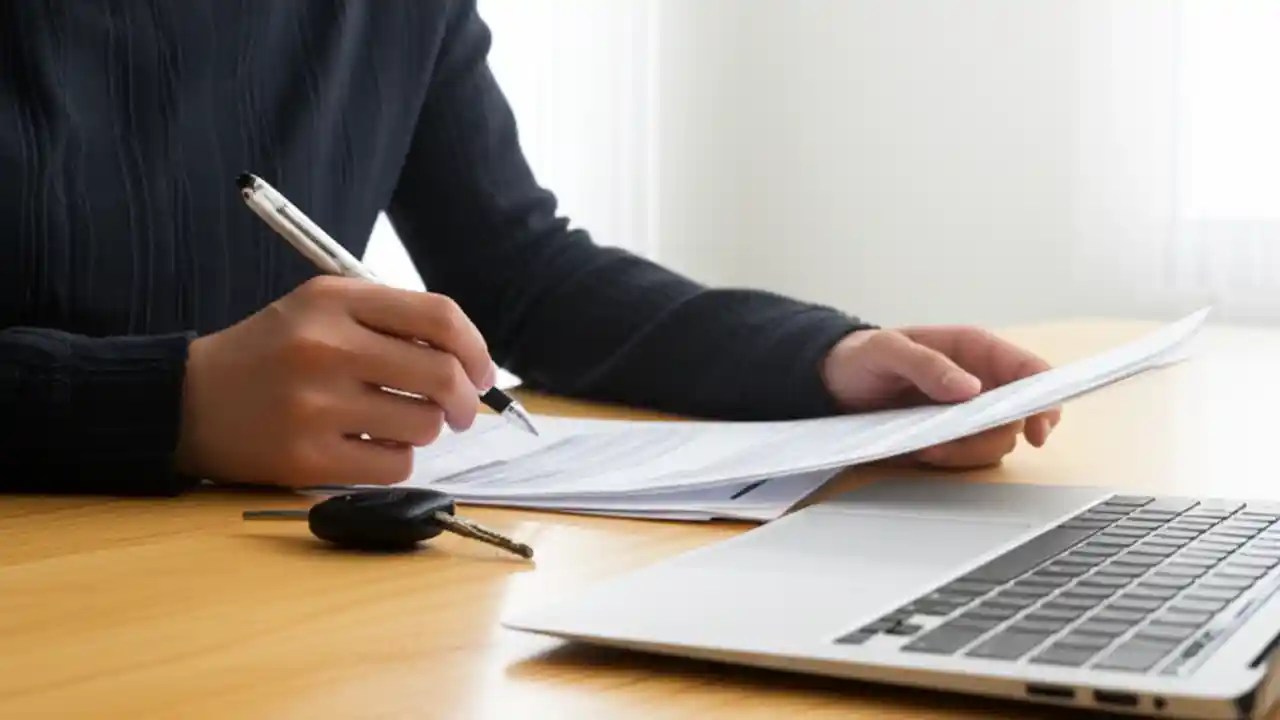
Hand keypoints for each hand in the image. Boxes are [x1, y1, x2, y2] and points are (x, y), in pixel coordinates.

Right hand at [175, 276, 494, 486]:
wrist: (185, 402)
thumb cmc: (270, 355)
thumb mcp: (320, 311)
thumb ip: (390, 323)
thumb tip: (468, 361)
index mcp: (334, 301)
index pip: (438, 316)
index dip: (476, 348)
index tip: (481, 372)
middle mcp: (326, 347)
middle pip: (441, 375)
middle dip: (465, 400)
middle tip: (460, 411)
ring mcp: (315, 405)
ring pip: (422, 425)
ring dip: (425, 430)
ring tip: (397, 424)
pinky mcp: (306, 458)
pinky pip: (394, 466)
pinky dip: (396, 460)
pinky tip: (370, 448)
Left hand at [821, 326, 1060, 468]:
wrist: (834, 381)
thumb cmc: (862, 355)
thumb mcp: (885, 350)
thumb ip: (926, 364)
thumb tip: (970, 388)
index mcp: (974, 350)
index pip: (1030, 370)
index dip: (1044, 399)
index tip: (1037, 432)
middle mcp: (980, 380)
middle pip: (1018, 416)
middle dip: (992, 436)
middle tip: (949, 444)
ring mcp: (967, 410)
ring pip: (995, 441)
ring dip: (966, 451)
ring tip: (926, 446)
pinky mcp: (951, 434)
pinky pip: (969, 455)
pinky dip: (951, 459)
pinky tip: (921, 451)